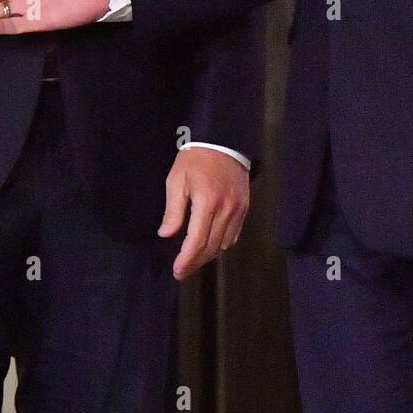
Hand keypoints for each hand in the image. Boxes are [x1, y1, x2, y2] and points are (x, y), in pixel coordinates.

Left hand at [159, 146, 249, 280]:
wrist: (223, 140)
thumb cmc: (195, 159)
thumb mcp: (177, 180)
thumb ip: (173, 210)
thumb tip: (166, 234)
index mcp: (207, 202)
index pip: (197, 241)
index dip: (186, 260)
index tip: (177, 271)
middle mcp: (226, 209)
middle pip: (211, 247)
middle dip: (196, 262)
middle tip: (182, 271)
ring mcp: (238, 209)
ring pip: (224, 244)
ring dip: (209, 256)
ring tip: (194, 260)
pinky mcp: (245, 207)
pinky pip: (234, 234)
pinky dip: (222, 244)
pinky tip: (211, 246)